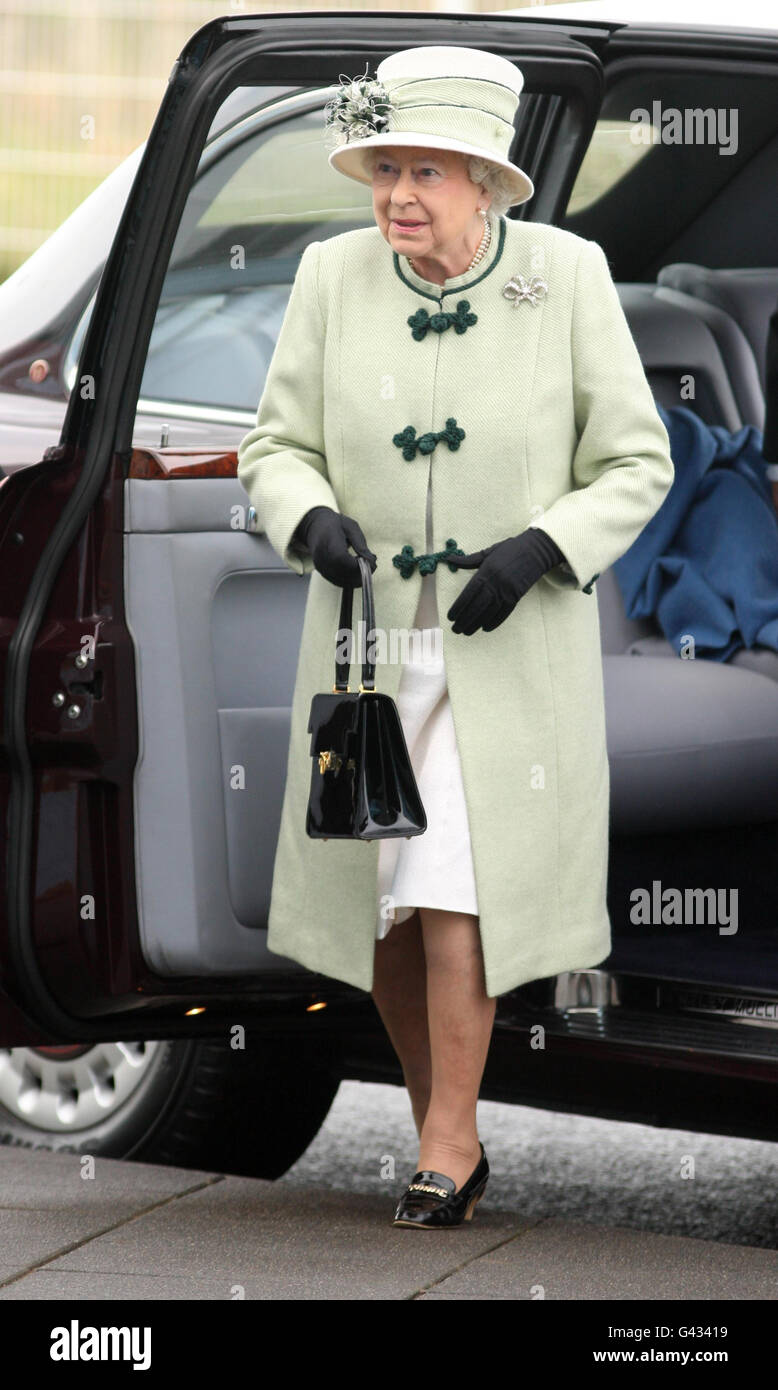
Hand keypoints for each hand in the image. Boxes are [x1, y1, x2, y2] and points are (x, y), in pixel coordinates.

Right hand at [293, 506, 376, 587]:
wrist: (315, 527)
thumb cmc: (336, 524)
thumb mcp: (351, 527)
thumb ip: (361, 544)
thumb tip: (371, 561)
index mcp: (328, 539)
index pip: (340, 558)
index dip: (357, 564)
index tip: (371, 562)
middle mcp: (321, 554)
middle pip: (341, 572)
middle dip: (360, 573)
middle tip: (372, 567)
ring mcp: (319, 564)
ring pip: (340, 580)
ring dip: (356, 579)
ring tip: (366, 568)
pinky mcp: (321, 571)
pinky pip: (337, 581)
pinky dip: (349, 580)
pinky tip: (357, 572)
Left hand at [446, 527, 565, 633]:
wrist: (535, 551)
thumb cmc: (509, 550)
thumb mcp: (488, 552)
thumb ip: (468, 560)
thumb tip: (449, 559)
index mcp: (486, 571)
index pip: (469, 593)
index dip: (459, 607)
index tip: (450, 617)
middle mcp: (496, 583)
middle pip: (477, 606)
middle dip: (465, 620)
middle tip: (455, 629)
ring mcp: (507, 591)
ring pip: (489, 612)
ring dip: (477, 624)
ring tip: (466, 632)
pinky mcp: (517, 596)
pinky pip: (504, 613)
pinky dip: (494, 622)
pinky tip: (485, 628)